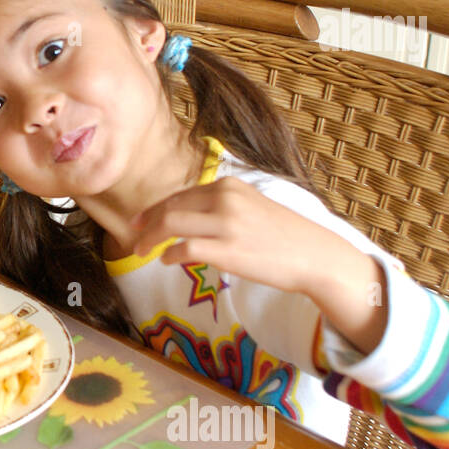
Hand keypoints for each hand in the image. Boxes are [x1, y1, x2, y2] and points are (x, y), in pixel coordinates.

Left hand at [131, 178, 374, 298]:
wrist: (314, 255)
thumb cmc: (283, 235)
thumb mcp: (251, 206)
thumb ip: (221, 205)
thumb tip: (189, 215)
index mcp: (228, 186)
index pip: (180, 195)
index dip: (155, 208)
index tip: (141, 220)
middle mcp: (225, 199)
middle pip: (170, 207)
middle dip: (147, 223)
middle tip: (135, 236)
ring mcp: (225, 224)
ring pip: (171, 225)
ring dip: (151, 239)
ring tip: (142, 251)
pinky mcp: (227, 250)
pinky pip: (185, 249)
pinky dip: (170, 255)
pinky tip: (168, 262)